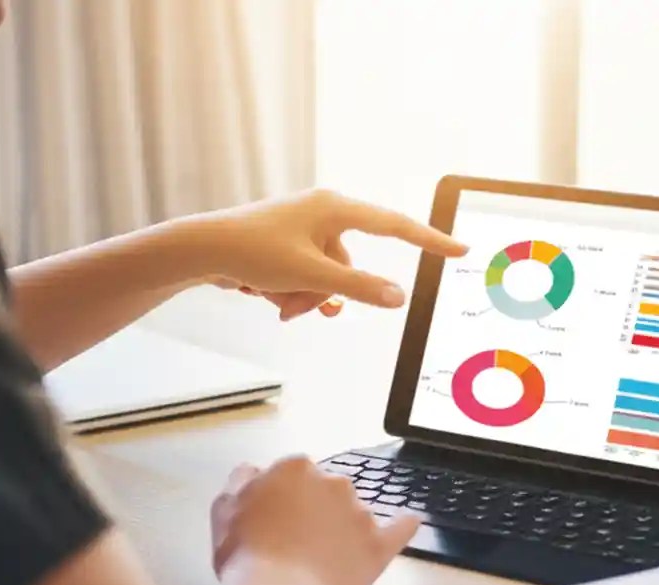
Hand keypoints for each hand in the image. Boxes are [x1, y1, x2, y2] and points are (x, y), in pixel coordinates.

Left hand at [177, 189, 466, 320]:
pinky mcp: (289, 246)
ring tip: (275, 300)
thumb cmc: (251, 251)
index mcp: (334, 207)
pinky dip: (294, 293)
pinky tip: (269, 296)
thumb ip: (358, 288)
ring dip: (306, 297)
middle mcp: (323, 213)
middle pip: (350, 266)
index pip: (395, 226)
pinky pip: (308, 278)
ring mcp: (305, 230)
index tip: (459, 250)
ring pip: (327, 278)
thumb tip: (398, 297)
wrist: (200, 250)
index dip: (430, 241)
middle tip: (296, 303)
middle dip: (325, 293)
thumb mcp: (310, 275)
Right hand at [210, 456, 419, 584]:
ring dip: (344, 528)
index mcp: (295, 467)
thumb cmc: (244, 554)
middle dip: (315, 512)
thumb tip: (256, 470)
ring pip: (355, 513)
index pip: (293, 476)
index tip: (275, 524)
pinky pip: (400, 527)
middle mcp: (334, 481)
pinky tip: (409, 521)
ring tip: (322, 561)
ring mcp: (360, 512)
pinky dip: (403, 525)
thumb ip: (243, 480)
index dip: (284, 501)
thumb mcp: (224, 508)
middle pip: (327, 491)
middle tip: (295, 545)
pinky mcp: (378, 544)